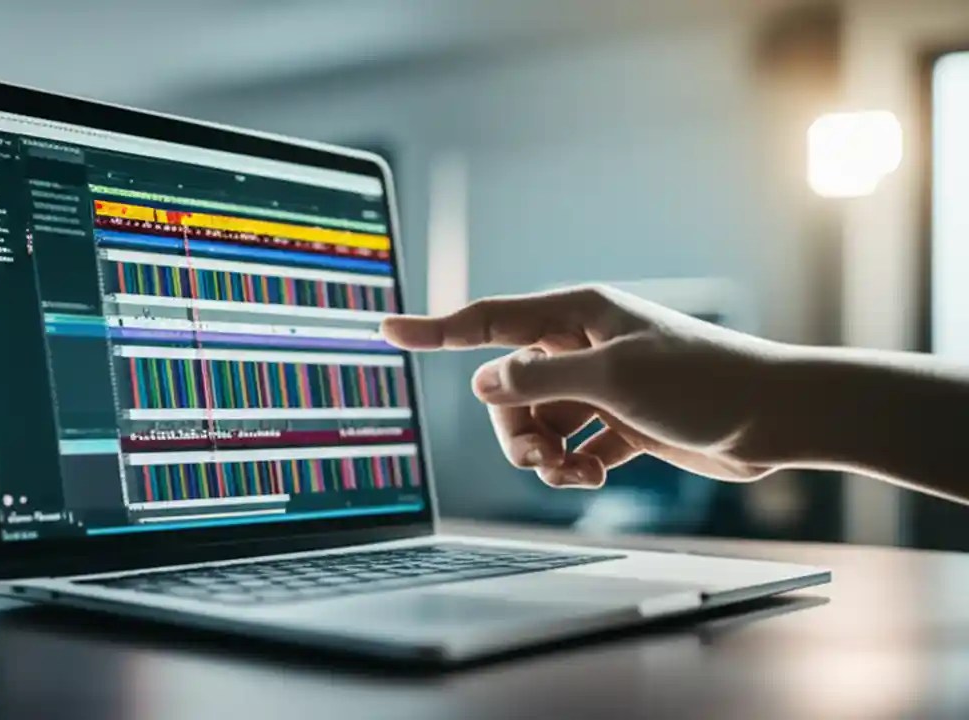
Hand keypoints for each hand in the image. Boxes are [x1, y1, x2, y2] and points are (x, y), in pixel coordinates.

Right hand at [381, 285, 793, 488]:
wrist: (774, 417)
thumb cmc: (702, 382)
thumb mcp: (612, 377)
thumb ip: (540, 377)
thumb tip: (483, 379)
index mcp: (576, 316)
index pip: (489, 320)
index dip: (435, 328)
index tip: (388, 331)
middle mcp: (582, 346)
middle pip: (510, 390)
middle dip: (515, 429)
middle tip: (542, 458)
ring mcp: (600, 385)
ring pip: (538, 422)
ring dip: (545, 454)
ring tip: (575, 475)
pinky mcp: (620, 421)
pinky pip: (571, 444)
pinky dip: (574, 464)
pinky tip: (595, 477)